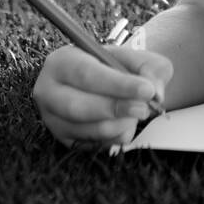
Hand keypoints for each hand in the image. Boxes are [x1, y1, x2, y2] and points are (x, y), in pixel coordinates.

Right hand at [33, 45, 172, 146]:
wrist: (109, 83)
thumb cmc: (120, 67)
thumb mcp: (137, 58)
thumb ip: (150, 69)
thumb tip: (154, 94)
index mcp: (62, 61)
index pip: (87, 74)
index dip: (118, 85)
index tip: (146, 90)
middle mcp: (49, 91)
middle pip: (78, 107)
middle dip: (116, 109)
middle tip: (144, 108)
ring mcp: (52, 118)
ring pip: (85, 130)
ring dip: (119, 125)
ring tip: (138, 112)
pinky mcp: (64, 139)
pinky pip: (92, 145)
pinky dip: (116, 137)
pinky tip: (126, 122)